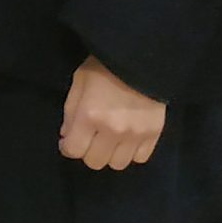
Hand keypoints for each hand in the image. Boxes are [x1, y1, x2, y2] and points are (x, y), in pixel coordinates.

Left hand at [59, 55, 166, 169]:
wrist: (140, 58)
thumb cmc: (103, 66)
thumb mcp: (79, 82)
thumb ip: (70, 111)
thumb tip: (67, 136)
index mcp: (89, 115)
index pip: (74, 150)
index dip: (67, 148)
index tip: (69, 141)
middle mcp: (112, 130)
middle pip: (95, 162)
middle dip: (87, 152)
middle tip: (89, 139)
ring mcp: (135, 135)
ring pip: (118, 164)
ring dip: (110, 154)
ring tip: (109, 140)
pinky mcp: (154, 135)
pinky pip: (140, 158)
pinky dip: (131, 153)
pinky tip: (127, 139)